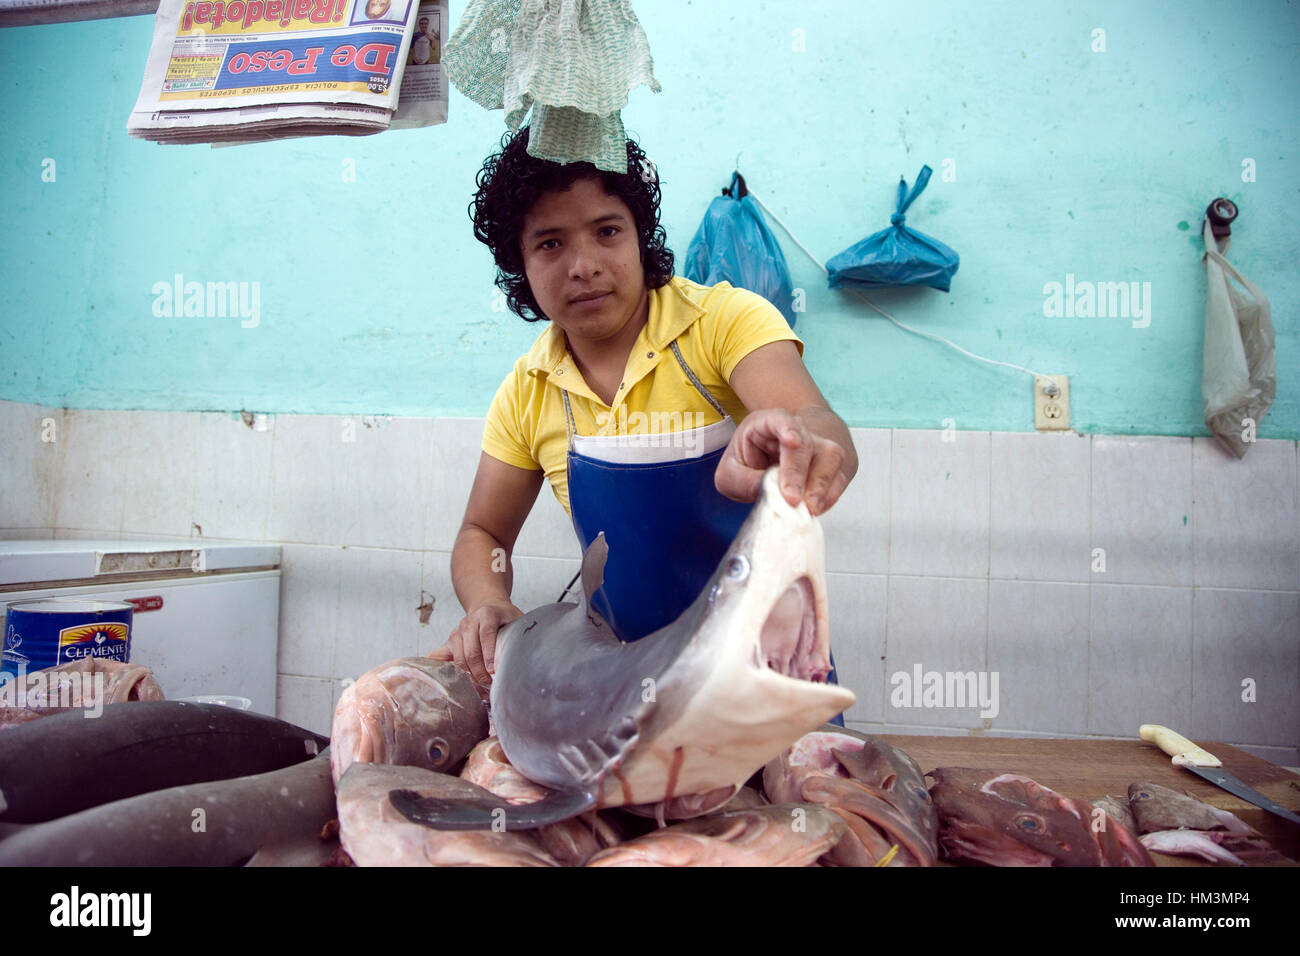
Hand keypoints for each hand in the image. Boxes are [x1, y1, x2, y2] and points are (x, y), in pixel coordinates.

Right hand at [428, 600, 522, 700]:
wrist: (486, 605)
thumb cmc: (504, 616)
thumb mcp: (515, 618)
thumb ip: (520, 632)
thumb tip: (526, 654)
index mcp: (487, 614)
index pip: (487, 635)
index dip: (489, 654)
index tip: (493, 671)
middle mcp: (470, 622)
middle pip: (471, 650)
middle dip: (479, 671)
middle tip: (489, 684)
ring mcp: (458, 631)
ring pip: (459, 658)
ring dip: (470, 675)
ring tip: (481, 686)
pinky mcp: (450, 641)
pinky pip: (444, 658)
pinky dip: (448, 670)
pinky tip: (456, 681)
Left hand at [715, 408, 848, 515]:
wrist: (767, 463)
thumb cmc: (747, 464)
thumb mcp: (730, 474)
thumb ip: (744, 481)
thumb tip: (769, 493)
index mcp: (767, 424)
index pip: (780, 419)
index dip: (788, 428)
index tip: (792, 441)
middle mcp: (796, 431)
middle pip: (806, 443)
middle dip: (799, 472)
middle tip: (792, 499)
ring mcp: (817, 447)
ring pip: (830, 456)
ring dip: (821, 484)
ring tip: (809, 507)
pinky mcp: (831, 466)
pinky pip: (838, 476)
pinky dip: (830, 494)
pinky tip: (816, 508)